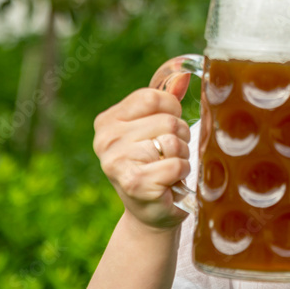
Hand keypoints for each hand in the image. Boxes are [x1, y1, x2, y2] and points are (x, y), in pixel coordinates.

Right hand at [93, 87, 191, 230]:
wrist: (151, 212)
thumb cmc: (155, 165)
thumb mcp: (155, 129)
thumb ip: (166, 101)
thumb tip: (184, 75)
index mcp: (108, 120)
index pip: (153, 97)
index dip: (172, 110)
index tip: (167, 128)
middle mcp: (106, 139)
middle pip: (168, 120)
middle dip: (180, 137)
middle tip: (168, 155)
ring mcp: (116, 162)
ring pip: (173, 142)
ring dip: (182, 156)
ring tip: (168, 168)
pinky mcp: (134, 183)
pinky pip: (176, 164)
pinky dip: (182, 173)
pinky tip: (169, 183)